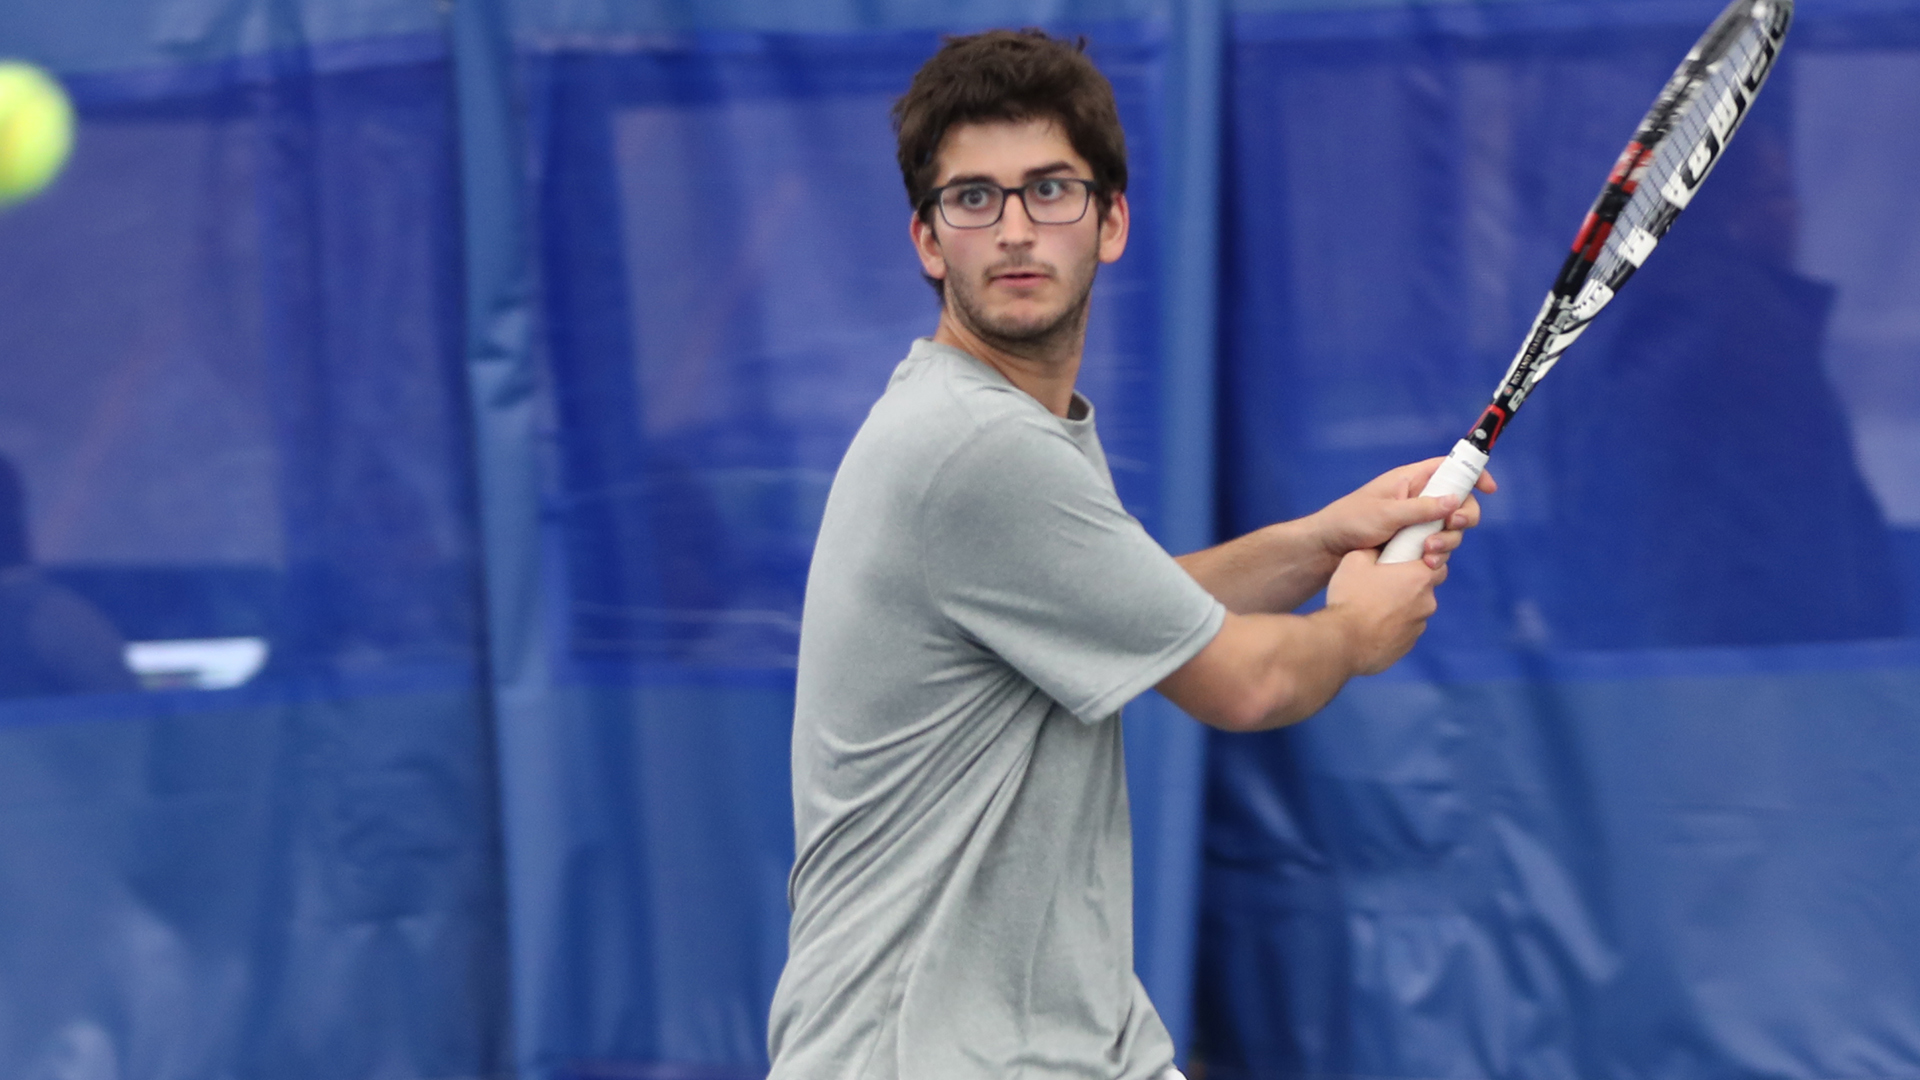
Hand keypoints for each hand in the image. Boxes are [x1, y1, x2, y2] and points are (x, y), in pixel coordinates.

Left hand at [1310, 458, 1497, 568]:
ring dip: (1448, 541)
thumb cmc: (1349, 522)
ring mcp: (1417, 523)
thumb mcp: (1385, 514)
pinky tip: (1427, 565)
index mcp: (1410, 480)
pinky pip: (1437, 548)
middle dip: (1462, 518)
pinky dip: (1437, 556)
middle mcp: (1418, 499)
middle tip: (1452, 527)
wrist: (1327, 550)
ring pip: (1451, 530)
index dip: (1473, 474)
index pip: (1450, 468)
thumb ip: (1421, 509)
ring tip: (1428, 553)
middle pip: (1459, 503)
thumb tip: (1455, 500)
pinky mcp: (1413, 544)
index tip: (1489, 489)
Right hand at [1322, 546, 1442, 674]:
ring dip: (1401, 608)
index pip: (1438, 564)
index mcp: (1419, 577)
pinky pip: (1405, 630)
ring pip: (1415, 611)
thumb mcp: (1355, 560)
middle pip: (1426, 589)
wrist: (1344, 641)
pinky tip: (1372, 626)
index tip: (1405, 563)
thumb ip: (1374, 551)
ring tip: (1373, 609)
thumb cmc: (1351, 598)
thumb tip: (1379, 551)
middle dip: (1411, 585)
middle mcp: (1427, 602)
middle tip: (1385, 584)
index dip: (1423, 562)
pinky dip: (1394, 627)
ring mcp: (1419, 626)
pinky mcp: (1408, 644)